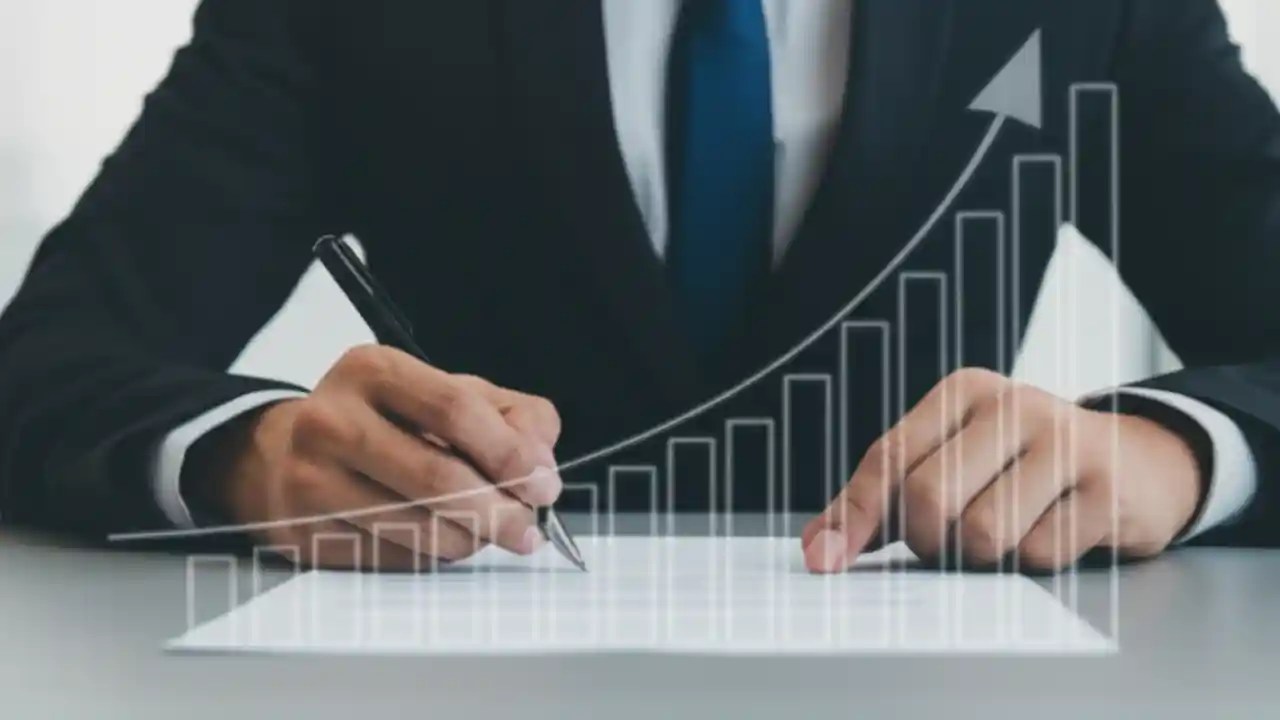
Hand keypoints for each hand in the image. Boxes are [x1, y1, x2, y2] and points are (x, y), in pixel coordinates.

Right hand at [193, 345, 562, 569]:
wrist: (286, 454)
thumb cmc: (384, 422)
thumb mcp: (447, 393)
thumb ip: (512, 414)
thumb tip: (541, 460)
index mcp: (373, 370)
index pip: (455, 410)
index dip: (510, 453)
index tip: (543, 484)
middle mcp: (331, 420)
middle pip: (438, 477)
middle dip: (500, 511)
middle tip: (528, 528)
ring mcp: (310, 480)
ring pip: (419, 528)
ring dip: (472, 540)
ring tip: (491, 534)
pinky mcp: (303, 534)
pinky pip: (392, 558)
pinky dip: (432, 557)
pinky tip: (442, 541)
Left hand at [802, 368, 1203, 572]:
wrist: (1141, 463)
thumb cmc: (1024, 468)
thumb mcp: (955, 462)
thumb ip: (884, 501)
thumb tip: (819, 547)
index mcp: (963, 393)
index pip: (889, 456)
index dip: (855, 514)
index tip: (825, 560)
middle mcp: (1013, 405)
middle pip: (930, 499)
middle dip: (928, 541)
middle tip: (947, 545)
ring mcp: (1065, 442)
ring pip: (983, 533)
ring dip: (982, 557)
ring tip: (1004, 534)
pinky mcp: (1107, 489)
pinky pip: (1038, 553)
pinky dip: (1033, 561)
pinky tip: (1052, 532)